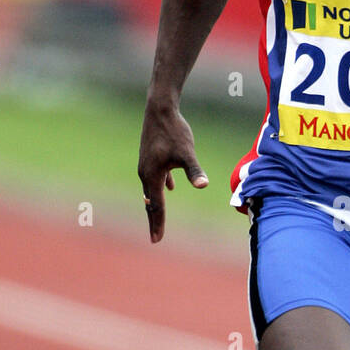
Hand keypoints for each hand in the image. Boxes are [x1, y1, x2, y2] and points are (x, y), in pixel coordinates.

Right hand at [137, 99, 207, 243]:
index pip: (156, 206)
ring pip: (152, 190)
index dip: (158, 223)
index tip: (157, 240)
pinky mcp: (151, 156)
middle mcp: (146, 173)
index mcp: (152, 176)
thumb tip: (203, 185)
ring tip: (158, 218)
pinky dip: (161, 186)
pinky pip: (156, 177)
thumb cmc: (174, 131)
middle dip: (154, 220)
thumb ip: (194, 170)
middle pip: (151, 202)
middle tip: (155, 238)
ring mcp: (147, 164)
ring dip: (156, 205)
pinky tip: (170, 187)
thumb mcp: (187, 153)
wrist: (160, 109)